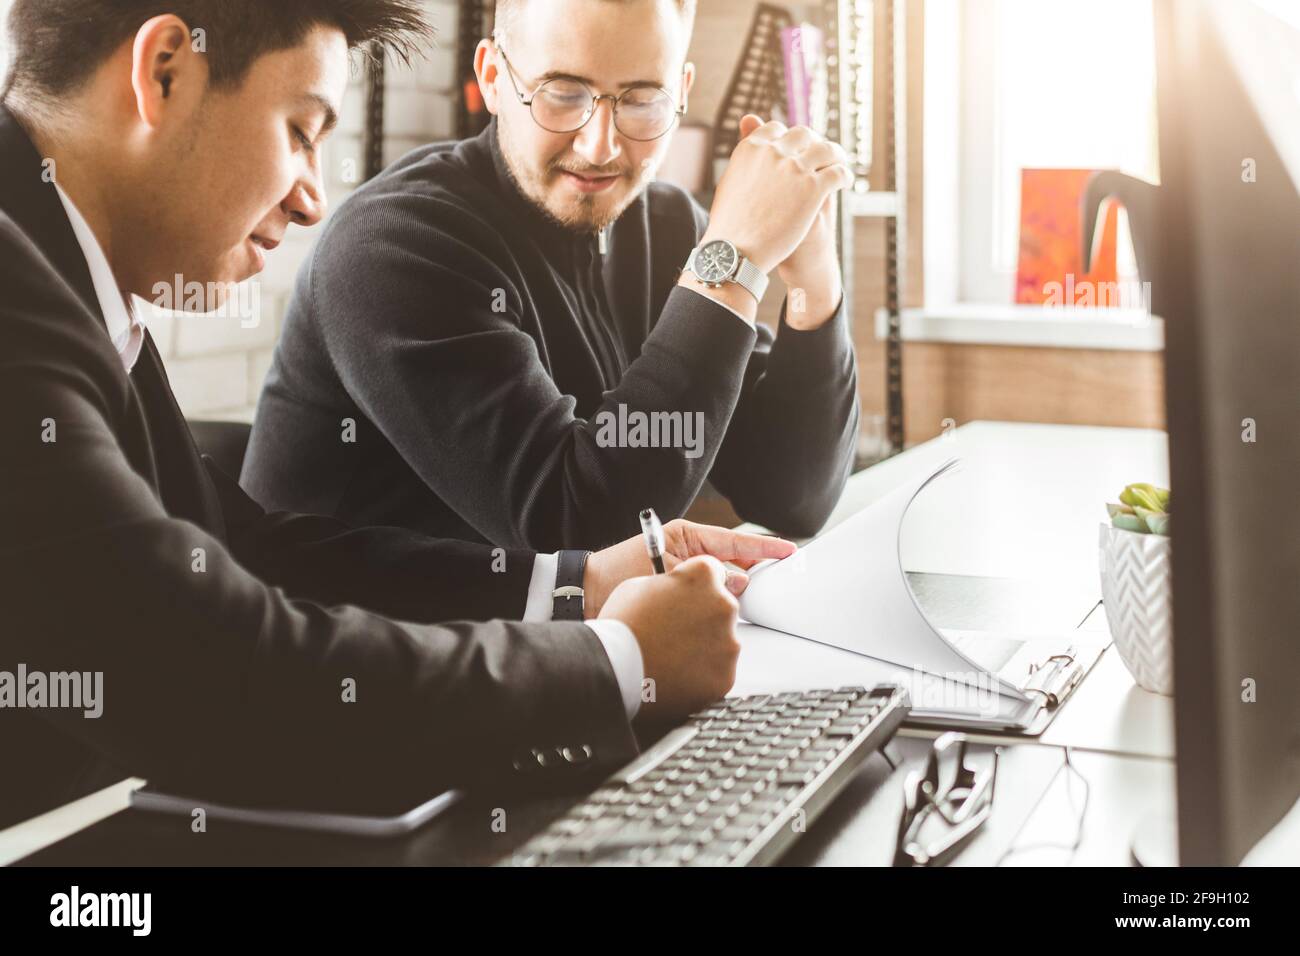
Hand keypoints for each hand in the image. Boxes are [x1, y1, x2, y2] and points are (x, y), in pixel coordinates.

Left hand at [583, 518, 795, 617]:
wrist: (586, 594)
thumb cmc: (617, 574)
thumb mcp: (665, 571)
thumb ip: (703, 576)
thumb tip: (738, 584)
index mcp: (687, 538)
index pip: (734, 542)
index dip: (764, 547)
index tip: (789, 550)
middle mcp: (689, 554)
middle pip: (734, 562)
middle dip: (754, 572)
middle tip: (779, 581)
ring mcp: (686, 575)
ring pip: (722, 584)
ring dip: (734, 593)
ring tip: (753, 601)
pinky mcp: (679, 596)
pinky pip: (708, 599)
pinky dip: (717, 606)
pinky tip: (725, 617)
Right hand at [598, 556, 740, 719]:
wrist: (612, 669)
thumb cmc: (621, 626)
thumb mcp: (641, 584)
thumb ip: (672, 584)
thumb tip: (678, 591)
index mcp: (703, 576)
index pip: (714, 573)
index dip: (696, 586)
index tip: (686, 596)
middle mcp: (723, 606)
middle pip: (721, 608)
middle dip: (702, 617)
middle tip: (674, 631)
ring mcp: (728, 644)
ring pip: (722, 642)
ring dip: (703, 646)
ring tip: (671, 655)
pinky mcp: (724, 677)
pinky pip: (718, 672)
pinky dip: (702, 674)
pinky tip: (676, 672)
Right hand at [702, 115, 852, 274]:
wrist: (737, 252)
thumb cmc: (730, 225)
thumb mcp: (730, 184)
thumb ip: (744, 159)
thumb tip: (746, 137)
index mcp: (751, 148)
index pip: (776, 129)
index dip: (789, 137)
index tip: (795, 146)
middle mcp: (774, 152)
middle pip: (803, 134)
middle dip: (813, 142)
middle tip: (820, 154)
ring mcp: (795, 169)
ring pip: (826, 149)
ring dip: (835, 154)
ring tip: (839, 163)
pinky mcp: (813, 188)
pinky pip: (837, 173)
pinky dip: (844, 175)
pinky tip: (844, 183)